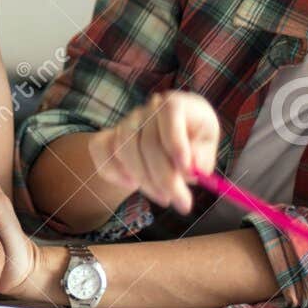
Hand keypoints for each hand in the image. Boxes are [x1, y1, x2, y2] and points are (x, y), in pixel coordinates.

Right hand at [89, 91, 219, 215]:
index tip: (186, 171)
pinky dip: (113, 172)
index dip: (176, 141)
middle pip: (148, 140)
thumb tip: (192, 167)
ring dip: (144, 180)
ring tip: (164, 198)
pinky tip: (132, 184)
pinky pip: (101, 152)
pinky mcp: (108, 136)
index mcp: (177, 104)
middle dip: (165, 178)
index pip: (170, 111)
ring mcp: (126, 121)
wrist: (169, 141)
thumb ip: (202, 157)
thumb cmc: (192, 143)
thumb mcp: (206, 148)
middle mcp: (148, 109)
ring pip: (125, 149)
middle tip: (182, 204)